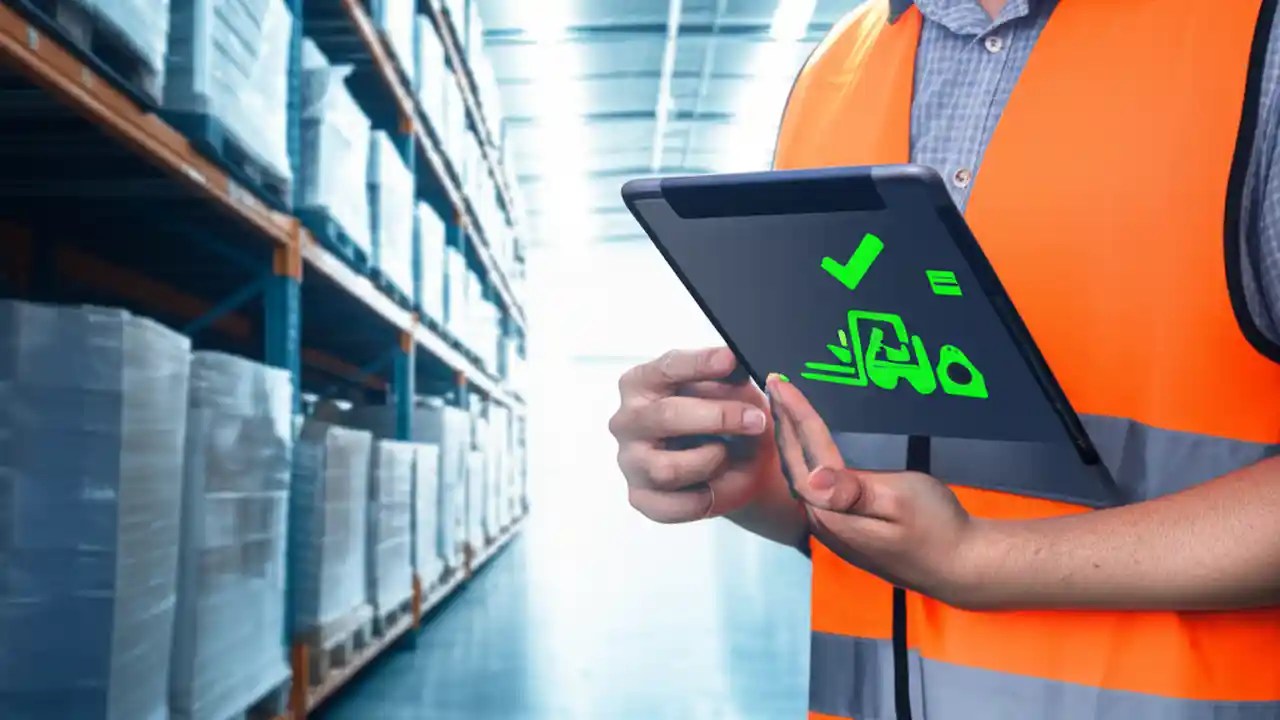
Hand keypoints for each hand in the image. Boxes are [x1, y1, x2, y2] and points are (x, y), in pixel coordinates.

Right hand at [609, 348, 778, 522]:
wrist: (740, 464)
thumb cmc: (727, 419)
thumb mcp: (733, 391)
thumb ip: (729, 378)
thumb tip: (735, 368)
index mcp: (642, 383)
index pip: (666, 368)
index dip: (700, 363)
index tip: (730, 360)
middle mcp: (628, 421)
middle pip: (666, 416)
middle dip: (718, 417)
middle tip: (755, 419)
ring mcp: (631, 462)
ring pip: (669, 468)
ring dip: (711, 460)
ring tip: (727, 454)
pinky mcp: (641, 498)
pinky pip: (676, 505)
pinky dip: (706, 497)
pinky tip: (715, 483)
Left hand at [765, 374, 982, 602]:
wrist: (960, 565)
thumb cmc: (937, 529)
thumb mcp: (900, 500)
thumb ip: (854, 490)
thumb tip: (815, 479)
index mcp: (833, 511)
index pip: (807, 452)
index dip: (794, 414)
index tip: (780, 384)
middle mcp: (824, 522)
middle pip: (795, 464)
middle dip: (783, 423)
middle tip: (773, 386)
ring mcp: (832, 528)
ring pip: (801, 475)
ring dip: (790, 440)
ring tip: (782, 410)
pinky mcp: (844, 528)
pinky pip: (814, 486)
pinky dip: (805, 458)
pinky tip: (806, 448)